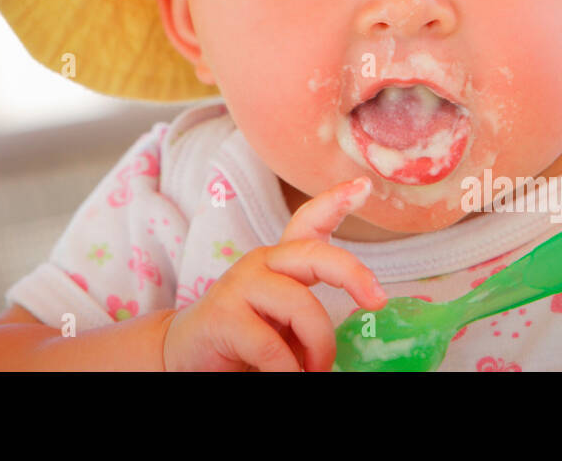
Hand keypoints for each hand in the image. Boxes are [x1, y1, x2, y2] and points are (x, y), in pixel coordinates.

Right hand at [162, 176, 387, 370]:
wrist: (183, 357)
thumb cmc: (242, 343)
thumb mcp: (283, 327)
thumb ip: (308, 320)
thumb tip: (350, 338)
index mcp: (280, 265)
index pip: (308, 223)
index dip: (335, 202)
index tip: (364, 186)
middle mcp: (261, 265)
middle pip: (314, 253)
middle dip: (353, 272)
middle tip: (377, 301)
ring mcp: (240, 286)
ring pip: (302, 306)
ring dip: (319, 347)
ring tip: (313, 371)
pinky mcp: (223, 315)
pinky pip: (273, 346)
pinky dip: (288, 370)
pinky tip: (284, 375)